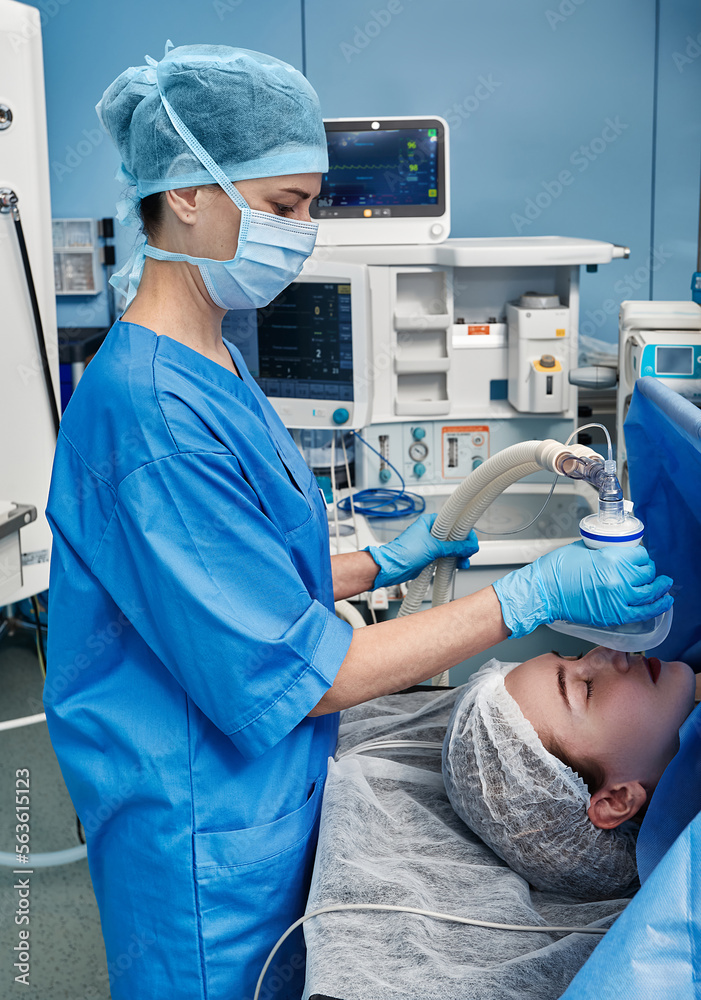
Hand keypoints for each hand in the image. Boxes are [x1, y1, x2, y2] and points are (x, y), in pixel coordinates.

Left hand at [365, 513, 478, 589]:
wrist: (390, 568)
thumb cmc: (403, 553)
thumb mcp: (433, 548)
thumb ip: (454, 547)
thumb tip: (469, 546)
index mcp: (429, 522)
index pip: (453, 521)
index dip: (464, 530)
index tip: (472, 540)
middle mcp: (430, 531)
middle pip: (454, 535)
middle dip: (463, 545)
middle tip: (469, 553)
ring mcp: (430, 544)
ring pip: (450, 547)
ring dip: (458, 555)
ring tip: (463, 562)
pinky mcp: (429, 555)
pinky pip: (444, 556)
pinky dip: (451, 561)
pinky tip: (456, 565)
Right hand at [493, 540, 672, 639]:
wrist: (543, 592)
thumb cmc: (557, 570)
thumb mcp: (584, 550)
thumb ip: (605, 551)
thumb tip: (619, 553)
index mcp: (611, 560)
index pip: (640, 555)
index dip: (642, 555)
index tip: (640, 557)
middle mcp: (618, 580)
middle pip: (648, 574)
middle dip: (650, 571)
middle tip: (648, 570)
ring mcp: (617, 600)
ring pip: (650, 594)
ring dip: (661, 590)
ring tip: (665, 586)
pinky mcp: (613, 615)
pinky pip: (642, 612)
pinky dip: (656, 607)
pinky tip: (663, 602)